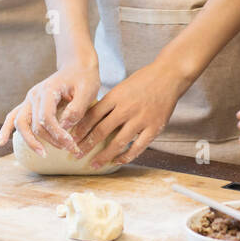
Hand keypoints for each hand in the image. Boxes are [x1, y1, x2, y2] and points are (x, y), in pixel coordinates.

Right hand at [0, 60, 101, 155]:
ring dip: (30, 141)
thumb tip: (64, 126)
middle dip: (50, 140)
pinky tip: (0, 144)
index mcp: (47, 91)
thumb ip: (77, 109)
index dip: (58, 134)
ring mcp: (29, 99)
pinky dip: (5, 130)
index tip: (72, 144)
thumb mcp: (88, 90)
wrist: (76, 65)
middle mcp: (34, 95)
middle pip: (34, 124)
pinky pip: (12, 117)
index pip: (46, 118)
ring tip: (43, 153)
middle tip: (68, 149)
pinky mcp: (29, 104)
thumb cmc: (84, 78)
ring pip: (20, 123)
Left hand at [72, 62, 187, 169]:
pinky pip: (137, 147)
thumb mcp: (121, 87)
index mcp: (115, 97)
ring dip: (103, 155)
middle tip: (75, 155)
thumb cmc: (144, 80)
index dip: (80, 129)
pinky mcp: (154, 128)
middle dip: (86, 145)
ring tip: (94, 164)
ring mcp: (140, 119)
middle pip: (101, 130)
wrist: (169, 76)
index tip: (70, 139)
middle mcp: (126, 109)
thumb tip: (91, 119)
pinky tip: (117, 161)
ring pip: (117, 142)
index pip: (92, 116)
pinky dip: (126, 156)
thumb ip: (109, 103)